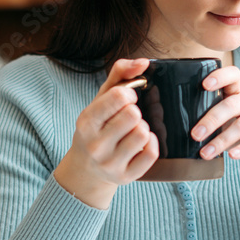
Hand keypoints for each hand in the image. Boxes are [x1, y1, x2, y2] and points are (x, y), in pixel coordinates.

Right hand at [54, 58, 158, 206]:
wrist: (87, 167)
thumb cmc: (98, 126)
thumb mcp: (101, 99)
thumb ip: (120, 74)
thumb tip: (144, 62)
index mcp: (86, 122)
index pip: (117, 97)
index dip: (128, 92)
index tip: (127, 97)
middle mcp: (95, 145)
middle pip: (133, 115)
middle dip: (135, 111)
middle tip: (130, 115)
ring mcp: (110, 163)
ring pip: (143, 134)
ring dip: (144, 127)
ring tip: (134, 129)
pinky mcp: (125, 177)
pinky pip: (151, 154)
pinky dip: (152, 144)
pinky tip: (143, 142)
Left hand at [191, 66, 239, 181]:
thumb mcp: (231, 120)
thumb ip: (212, 118)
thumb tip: (176, 129)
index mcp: (239, 93)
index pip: (233, 75)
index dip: (220, 77)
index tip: (204, 85)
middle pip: (233, 104)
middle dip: (212, 119)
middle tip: (195, 135)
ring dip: (223, 140)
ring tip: (206, 153)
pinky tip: (232, 156)